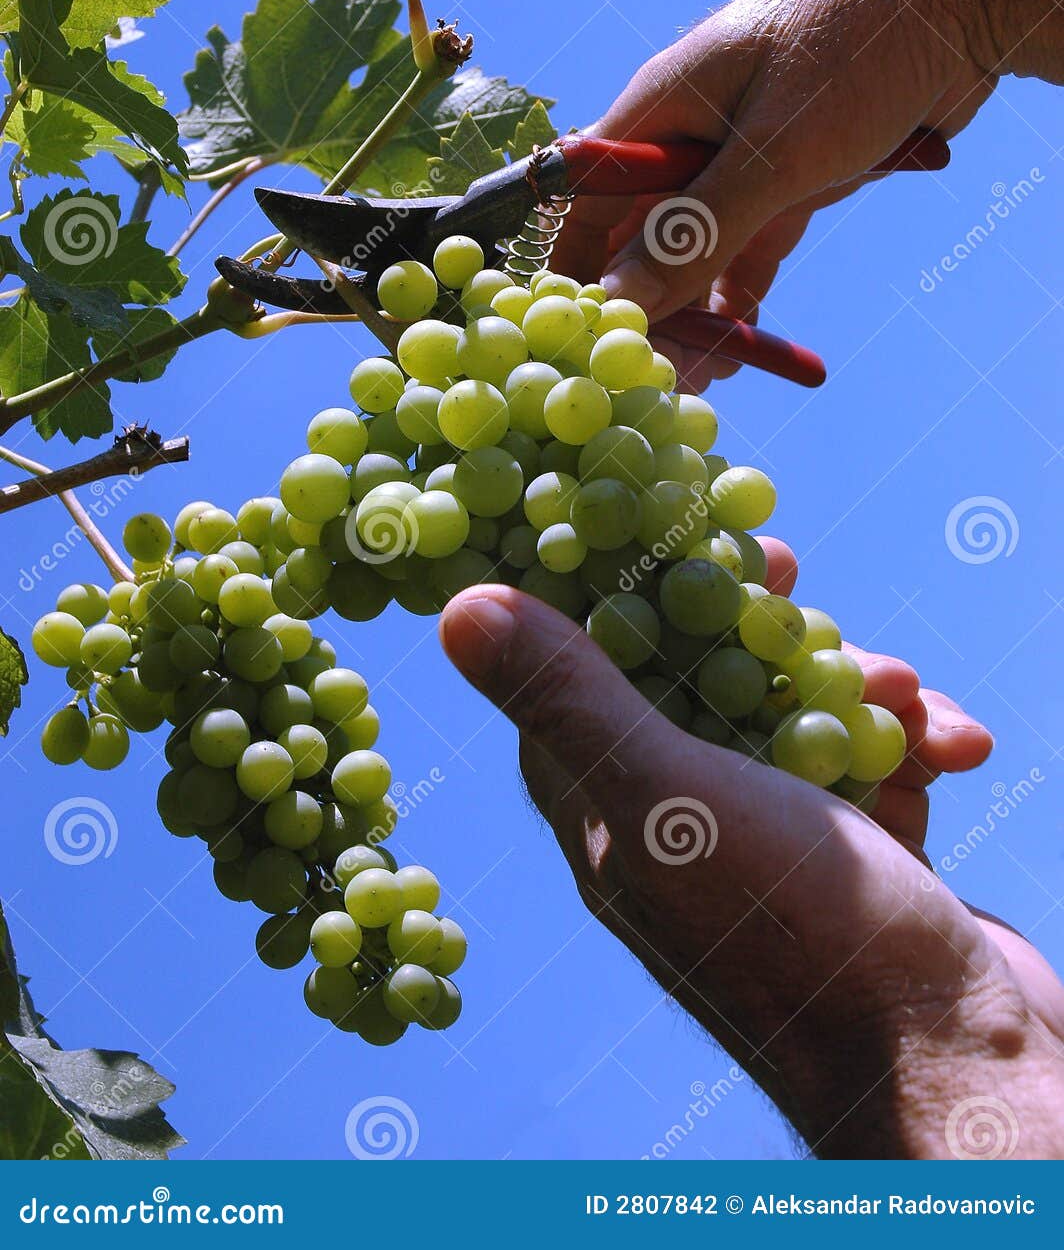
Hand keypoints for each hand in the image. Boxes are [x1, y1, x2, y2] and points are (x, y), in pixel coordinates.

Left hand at [440, 544, 1063, 1157]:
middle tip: (779, 568)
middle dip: (747, 618)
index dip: (612, 583)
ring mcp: (765, 838)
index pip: (579, 664)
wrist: (947, 1068)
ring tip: (903, 695)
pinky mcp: (849, 855)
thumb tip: (458, 608)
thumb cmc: (792, 933)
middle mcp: (673, 818)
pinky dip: (908, 742)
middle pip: (694, 672)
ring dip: (851, 682)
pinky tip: (954, 745)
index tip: (660, 522)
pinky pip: (866, 761)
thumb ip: (570, 697)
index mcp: (603, 804)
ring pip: (790, 707)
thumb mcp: (666, 795)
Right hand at [553, 0, 1057, 387]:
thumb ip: (694, 231)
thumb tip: (620, 302)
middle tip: (654, 383)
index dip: (574, 271)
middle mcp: (690, 133)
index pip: (584, 202)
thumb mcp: (773, 153)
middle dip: (644, 308)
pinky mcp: (795, 174)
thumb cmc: (856, 43)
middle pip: (641, 236)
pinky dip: (746, 293)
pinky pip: (752, 245)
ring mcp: (744, 155)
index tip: (581, 341)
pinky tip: (743, 344)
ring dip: (697, 312)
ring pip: (699, 248)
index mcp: (659, 109)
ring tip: (699, 382)